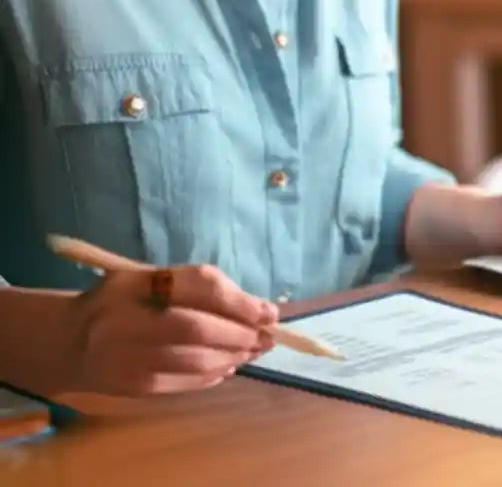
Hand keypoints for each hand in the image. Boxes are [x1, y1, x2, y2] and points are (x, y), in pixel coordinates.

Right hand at [63, 266, 277, 395]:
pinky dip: (214, 374)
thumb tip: (259, 310)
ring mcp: (125, 356)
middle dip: (241, 334)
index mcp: (134, 282)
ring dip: (234, 357)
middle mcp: (124, 318)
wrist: (67, 342)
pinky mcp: (131, 386)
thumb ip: (199, 289)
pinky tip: (227, 366)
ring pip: (195, 361)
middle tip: (266, 338)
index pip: (198, 285)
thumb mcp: (151, 281)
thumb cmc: (122, 304)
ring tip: (252, 351)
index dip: (240, 301)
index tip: (269, 311)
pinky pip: (184, 382)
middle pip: (198, 328)